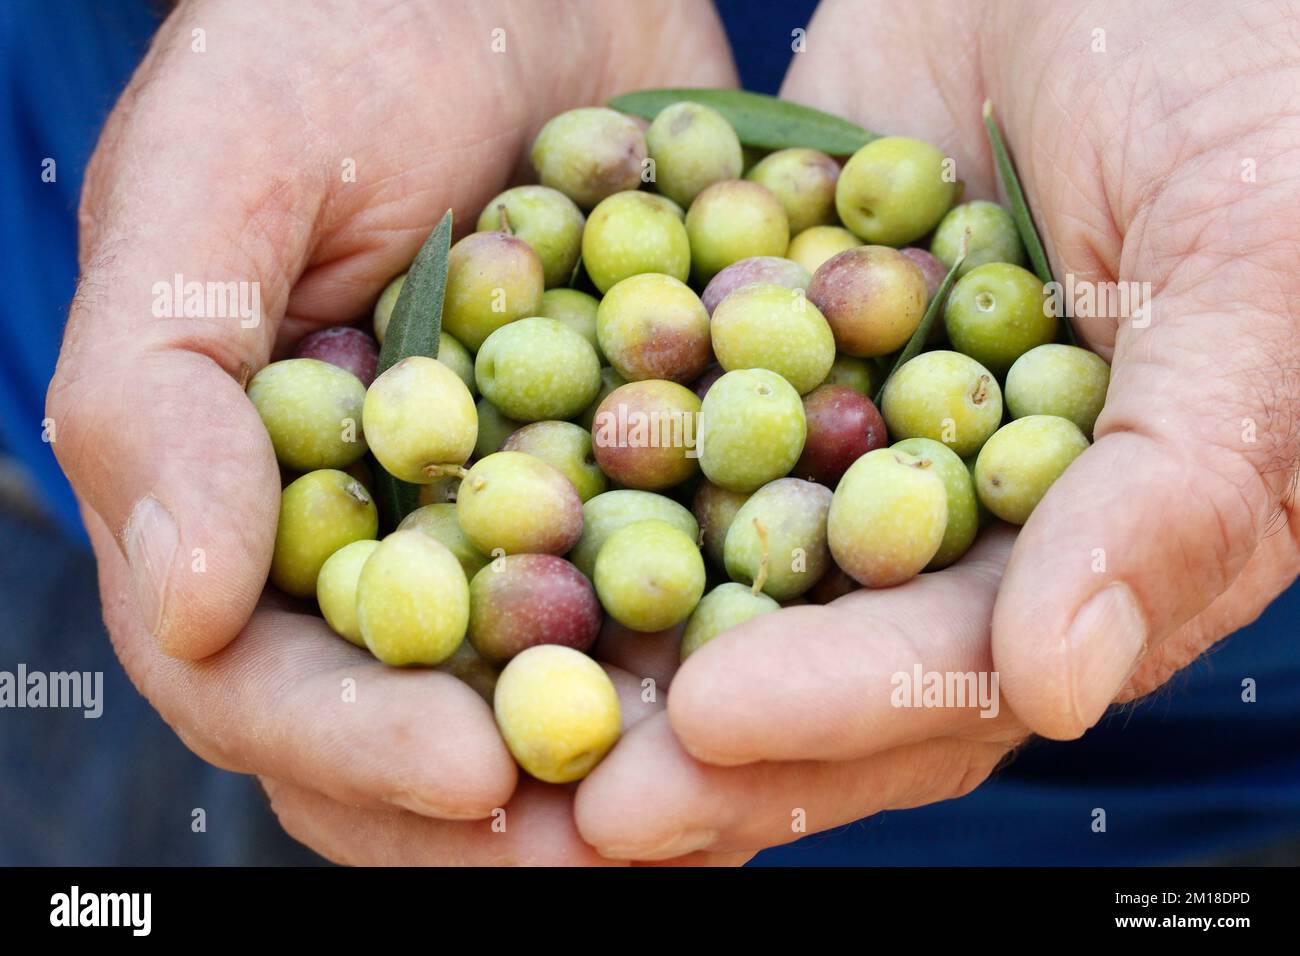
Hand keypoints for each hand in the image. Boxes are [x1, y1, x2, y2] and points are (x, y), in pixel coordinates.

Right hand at [48, 0, 738, 864]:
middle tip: (617, 843)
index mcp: (260, 501)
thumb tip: (182, 611)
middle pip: (429, 728)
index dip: (360, 746)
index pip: (276, 684)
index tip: (474, 777)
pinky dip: (752, 640)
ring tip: (730, 798)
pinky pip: (706, 582)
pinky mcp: (659, 467)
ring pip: (575, 687)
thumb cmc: (338, 33)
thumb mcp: (211, 179)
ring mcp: (535, 514)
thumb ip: (158, 395)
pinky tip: (816, 678)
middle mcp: (399, 532)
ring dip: (644, 761)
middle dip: (515, 805)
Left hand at [574, 0, 1299, 859]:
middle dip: (696, 724)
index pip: (952, 663)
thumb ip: (1175, 485)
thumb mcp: (1247, 273)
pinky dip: (577, 455)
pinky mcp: (761, 340)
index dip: (835, 711)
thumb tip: (1062, 692)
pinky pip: (664, 409)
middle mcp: (957, 513)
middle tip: (566, 789)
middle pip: (818, 649)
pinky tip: (477, 497)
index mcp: (1095, 542)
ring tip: (489, 686)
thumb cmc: (1241, 93)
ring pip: (722, 554)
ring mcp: (848, 428)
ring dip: (616, 627)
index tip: (704, 737)